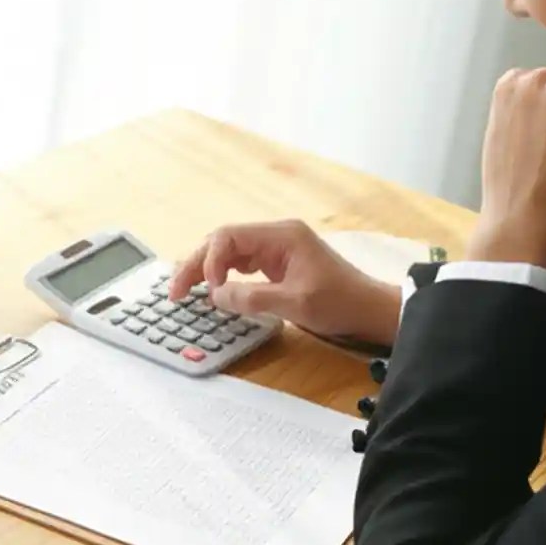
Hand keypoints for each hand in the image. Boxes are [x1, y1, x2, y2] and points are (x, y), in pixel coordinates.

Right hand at [169, 220, 401, 346]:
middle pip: (223, 241)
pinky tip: (210, 291)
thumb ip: (253, 298)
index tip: (208, 290)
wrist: (370, 309)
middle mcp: (275, 235)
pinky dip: (222, 276)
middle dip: (196, 264)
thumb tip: (215, 296)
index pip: (229, 237)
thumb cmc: (341, 302)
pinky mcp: (277, 263)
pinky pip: (240, 264)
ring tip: (183, 292)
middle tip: (175, 292)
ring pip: (228, 252)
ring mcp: (276, 248)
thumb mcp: (296, 303)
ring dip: (205, 270)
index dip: (210, 261)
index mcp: (281, 235)